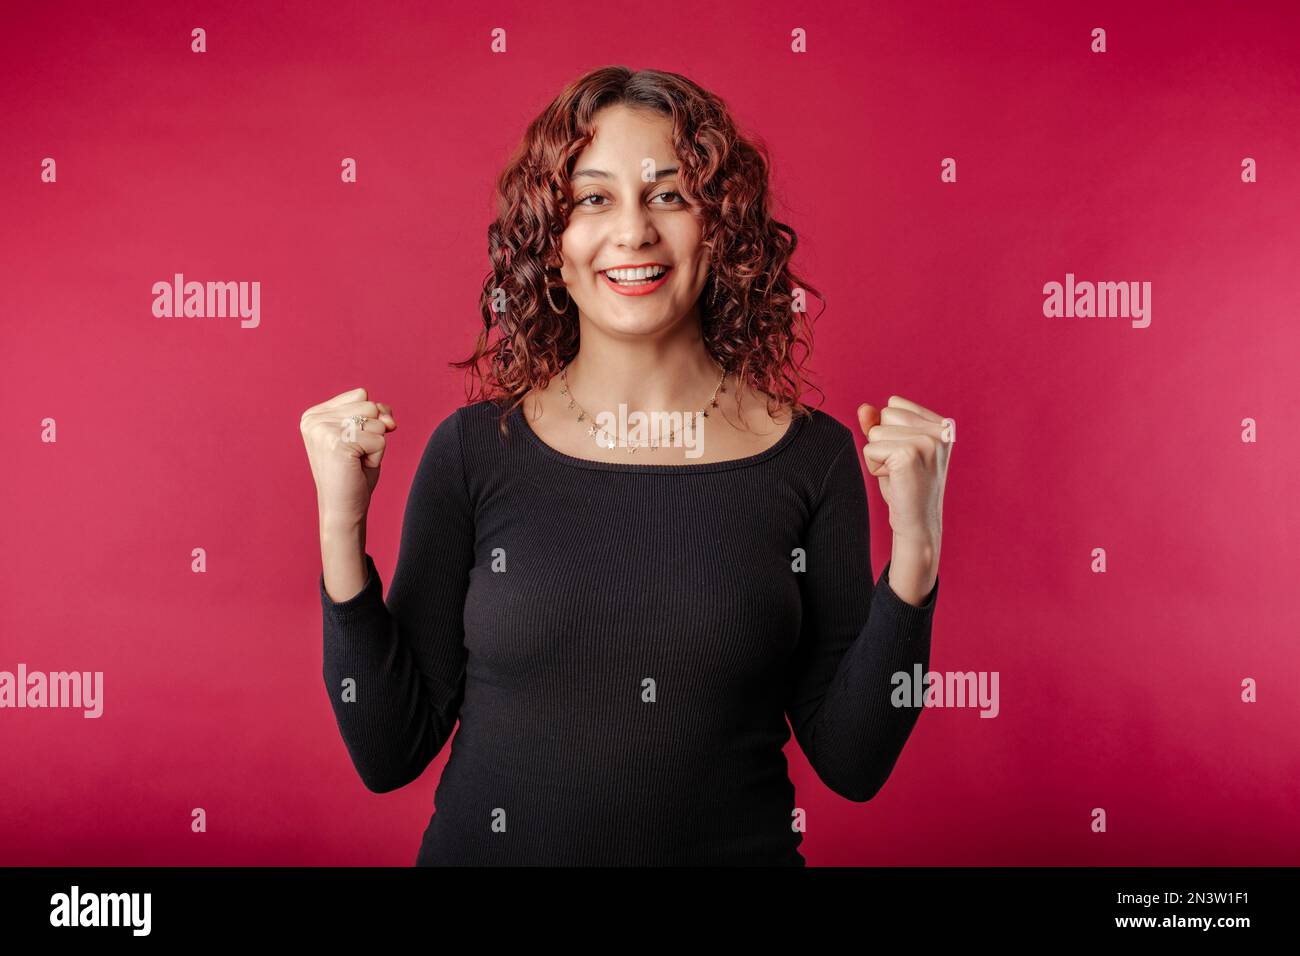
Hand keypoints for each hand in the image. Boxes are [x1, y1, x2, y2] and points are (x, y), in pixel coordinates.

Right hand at [300, 387, 397, 525]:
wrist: (343, 509)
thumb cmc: (354, 473)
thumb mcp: (366, 434)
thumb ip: (377, 414)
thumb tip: (389, 419)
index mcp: (314, 414)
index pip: (361, 394)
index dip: (370, 419)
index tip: (352, 443)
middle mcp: (313, 419)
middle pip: (369, 405)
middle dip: (373, 433)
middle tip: (354, 456)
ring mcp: (323, 430)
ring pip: (376, 421)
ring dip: (375, 445)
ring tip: (356, 462)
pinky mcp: (337, 443)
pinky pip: (379, 439)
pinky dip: (376, 456)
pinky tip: (358, 468)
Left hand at [857, 395, 952, 602]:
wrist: (918, 526)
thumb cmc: (905, 488)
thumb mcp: (893, 450)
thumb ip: (879, 425)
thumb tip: (863, 408)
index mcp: (943, 424)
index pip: (895, 404)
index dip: (890, 431)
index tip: (907, 457)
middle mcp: (940, 429)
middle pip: (885, 414)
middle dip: (883, 442)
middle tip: (901, 468)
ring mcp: (927, 441)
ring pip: (875, 431)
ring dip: (878, 456)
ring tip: (899, 475)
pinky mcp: (909, 454)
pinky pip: (870, 449)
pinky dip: (874, 467)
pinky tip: (894, 481)